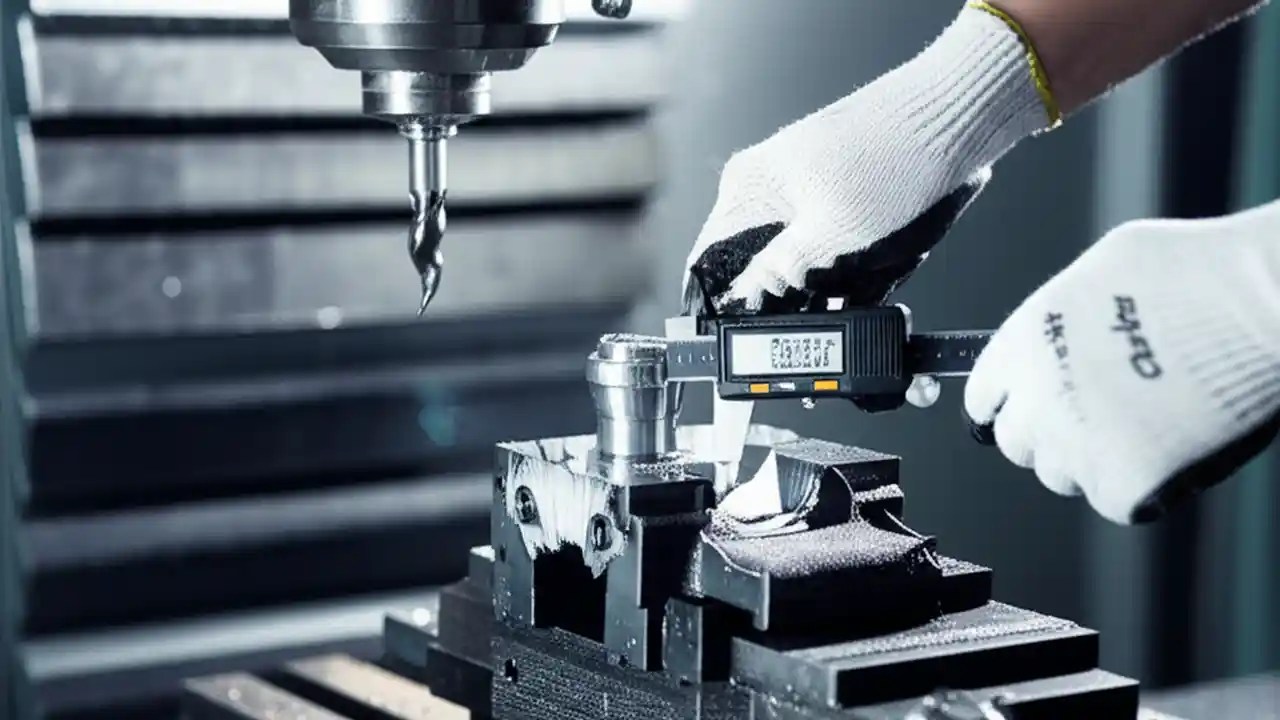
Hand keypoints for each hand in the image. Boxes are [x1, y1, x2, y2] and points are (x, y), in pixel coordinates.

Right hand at [682, 5, 1052, 316]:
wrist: (954, 117)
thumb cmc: (894, 157)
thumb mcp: (832, 231)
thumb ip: (782, 269)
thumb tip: (748, 296)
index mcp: (750, 187)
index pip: (708, 257)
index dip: (721, 302)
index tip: (739, 335)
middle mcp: (768, 187)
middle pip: (753, 264)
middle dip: (779, 301)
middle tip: (803, 329)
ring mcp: (803, 191)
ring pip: (794, 261)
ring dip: (817, 288)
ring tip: (845, 299)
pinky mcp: (835, 197)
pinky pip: (825, 248)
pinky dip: (843, 272)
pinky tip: (865, 287)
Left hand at [965, 202, 1279, 523]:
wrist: (1267, 300)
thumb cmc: (1201, 272)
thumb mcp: (1102, 272)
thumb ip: (1061, 319)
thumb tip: (1052, 343)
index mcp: (1025, 340)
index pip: (984, 397)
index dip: (1008, 406)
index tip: (1024, 414)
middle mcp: (1039, 395)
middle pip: (1019, 444)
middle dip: (1052, 436)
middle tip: (1100, 419)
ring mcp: (1078, 442)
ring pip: (1063, 476)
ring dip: (1095, 460)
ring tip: (1148, 423)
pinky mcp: (1124, 481)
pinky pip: (1115, 501)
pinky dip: (1141, 487)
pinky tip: (1173, 448)